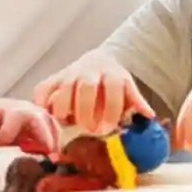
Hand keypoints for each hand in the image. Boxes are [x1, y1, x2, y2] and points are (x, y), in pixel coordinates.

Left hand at [0, 98, 60, 153]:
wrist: (28, 118)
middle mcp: (13, 111)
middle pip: (13, 114)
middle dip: (7, 131)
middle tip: (0, 144)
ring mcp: (34, 118)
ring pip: (36, 121)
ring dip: (36, 135)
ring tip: (36, 150)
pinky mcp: (50, 129)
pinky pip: (55, 135)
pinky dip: (55, 145)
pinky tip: (54, 156)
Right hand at [32, 50, 153, 133]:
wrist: (96, 62)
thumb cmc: (113, 84)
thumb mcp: (127, 89)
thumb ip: (135, 101)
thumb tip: (149, 115)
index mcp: (111, 74)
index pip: (112, 87)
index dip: (111, 108)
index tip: (108, 128)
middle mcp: (89, 72)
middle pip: (86, 86)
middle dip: (86, 110)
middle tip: (88, 129)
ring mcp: (68, 74)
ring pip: (62, 89)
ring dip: (63, 109)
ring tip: (67, 124)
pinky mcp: (53, 79)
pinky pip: (42, 89)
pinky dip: (42, 105)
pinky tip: (48, 118)